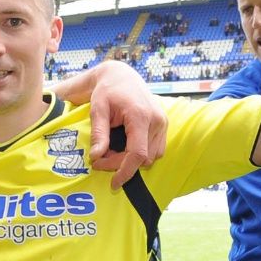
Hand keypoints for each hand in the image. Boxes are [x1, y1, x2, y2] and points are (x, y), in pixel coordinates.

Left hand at [55, 63, 165, 187]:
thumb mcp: (97, 109)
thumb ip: (98, 133)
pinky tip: (124, 146)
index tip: (113, 183)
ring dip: (132, 160)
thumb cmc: (107, 91)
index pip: (137, 153)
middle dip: (122, 164)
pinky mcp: (164, 125)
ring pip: (152, 156)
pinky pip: (156, 149)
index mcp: (140, 116)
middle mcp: (157, 120)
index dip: (125, 172)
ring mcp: (163, 123)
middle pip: (143, 158)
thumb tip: (96, 156)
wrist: (122, 76)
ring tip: (111, 152)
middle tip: (100, 159)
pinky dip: (141, 154)